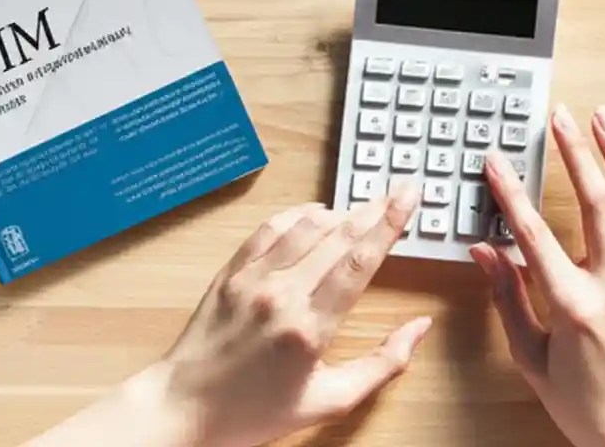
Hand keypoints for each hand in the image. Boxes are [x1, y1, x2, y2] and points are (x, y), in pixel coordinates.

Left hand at [162, 189, 428, 445]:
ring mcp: (252, 280)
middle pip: (339, 236)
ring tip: (363, 209)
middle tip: (397, 192)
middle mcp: (281, 295)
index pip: (360, 262)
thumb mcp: (329, 401)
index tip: (408, 197)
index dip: (389, 224)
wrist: (185, 409)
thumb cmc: (256, 412)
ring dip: (340, 212)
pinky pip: (269, 230)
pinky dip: (297, 215)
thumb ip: (382, 365)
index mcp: (311, 328)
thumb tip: (420, 327)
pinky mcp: (230, 273)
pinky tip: (315, 213)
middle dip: (374, 209)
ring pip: (305, 227)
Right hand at [471, 105, 604, 446]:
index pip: (535, 235)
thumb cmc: (581, 404)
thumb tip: (484, 252)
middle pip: (597, 205)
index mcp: (573, 307)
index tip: (497, 160)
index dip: (512, 192)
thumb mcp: (530, 355)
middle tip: (560, 117)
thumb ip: (507, 298)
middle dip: (576, 154)